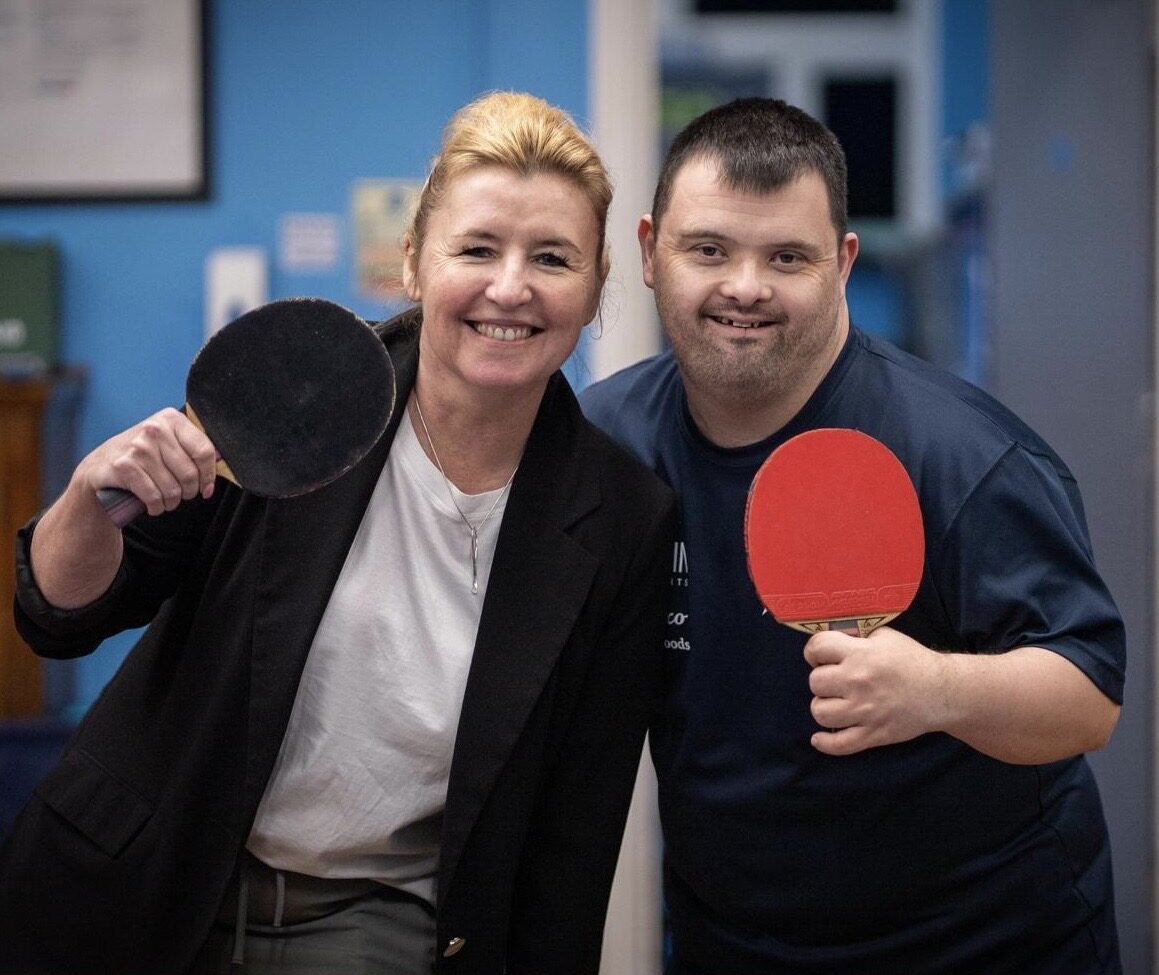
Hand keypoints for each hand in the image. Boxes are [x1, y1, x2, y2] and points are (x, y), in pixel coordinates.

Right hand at [73, 407, 218, 519]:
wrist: (100, 467)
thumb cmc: (141, 457)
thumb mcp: (167, 443)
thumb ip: (191, 448)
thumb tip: (220, 462)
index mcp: (170, 419)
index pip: (205, 451)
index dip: (209, 475)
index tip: (207, 488)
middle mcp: (154, 429)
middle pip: (190, 474)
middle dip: (189, 492)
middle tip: (182, 495)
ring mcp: (137, 447)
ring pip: (172, 489)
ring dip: (172, 502)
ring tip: (166, 501)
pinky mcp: (123, 467)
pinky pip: (154, 497)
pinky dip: (157, 507)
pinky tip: (154, 506)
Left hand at [803, 626, 947, 755]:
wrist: (943, 691)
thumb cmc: (912, 660)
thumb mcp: (884, 637)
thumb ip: (855, 637)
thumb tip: (828, 641)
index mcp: (861, 654)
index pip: (817, 648)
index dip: (814, 652)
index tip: (820, 657)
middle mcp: (859, 682)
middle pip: (815, 682)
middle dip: (821, 680)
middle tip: (834, 681)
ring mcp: (865, 711)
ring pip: (820, 713)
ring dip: (823, 707)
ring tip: (834, 702)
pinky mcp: (873, 734)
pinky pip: (839, 744)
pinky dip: (825, 743)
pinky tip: (818, 738)